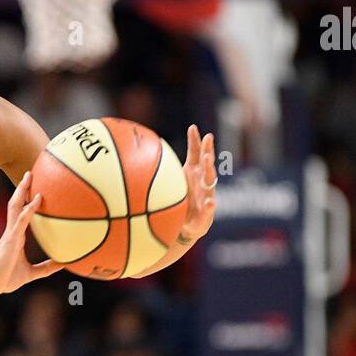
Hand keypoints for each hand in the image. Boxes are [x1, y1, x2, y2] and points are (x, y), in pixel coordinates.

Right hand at [0, 171, 61, 296]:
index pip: (20, 213)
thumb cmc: (6, 279)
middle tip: (30, 174)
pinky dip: (30, 208)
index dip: (25, 200)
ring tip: (29, 175)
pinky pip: (21, 219)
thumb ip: (46, 268)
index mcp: (15, 236)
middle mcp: (12, 230)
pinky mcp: (11, 238)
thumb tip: (63, 264)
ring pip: (15, 205)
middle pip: (16, 204)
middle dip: (22, 188)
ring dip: (22, 190)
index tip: (33, 189)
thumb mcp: (32, 273)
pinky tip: (38, 198)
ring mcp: (11, 232)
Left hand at [176, 124, 216, 246]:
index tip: (192, 127)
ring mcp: (206, 196)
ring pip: (210, 182)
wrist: (187, 227)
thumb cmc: (181, 199)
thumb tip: (144, 151)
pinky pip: (208, 210)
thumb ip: (164, 169)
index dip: (195, 141)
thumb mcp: (172, 183)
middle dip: (207, 150)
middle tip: (208, 138)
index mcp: (194, 172)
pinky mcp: (207, 213)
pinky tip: (210, 202)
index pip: (196, 154)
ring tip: (208, 159)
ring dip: (209, 170)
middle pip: (207, 164)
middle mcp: (202, 181)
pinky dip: (210, 206)